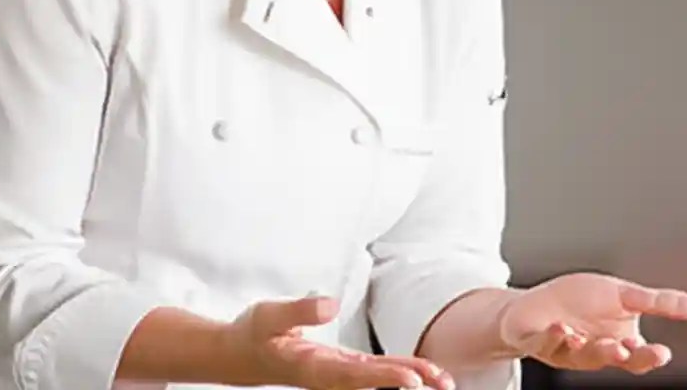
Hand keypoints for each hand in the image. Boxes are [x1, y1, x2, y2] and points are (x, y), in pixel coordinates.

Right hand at [226, 295, 453, 389]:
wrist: (242, 355)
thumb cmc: (254, 334)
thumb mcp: (268, 315)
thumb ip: (298, 311)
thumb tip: (330, 304)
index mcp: (309, 367)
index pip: (351, 374)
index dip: (382, 377)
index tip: (411, 379)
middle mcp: (327, 376)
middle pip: (371, 381)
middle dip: (406, 380)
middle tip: (439, 381)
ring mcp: (337, 374)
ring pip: (377, 379)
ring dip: (410, 379)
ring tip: (444, 381)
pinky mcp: (342, 367)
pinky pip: (374, 372)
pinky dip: (399, 372)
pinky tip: (423, 374)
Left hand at [498, 272, 686, 373]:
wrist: (536, 304)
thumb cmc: (580, 301)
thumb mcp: (623, 296)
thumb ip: (657, 303)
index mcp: (618, 341)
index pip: (638, 356)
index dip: (649, 356)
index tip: (663, 352)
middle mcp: (594, 349)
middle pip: (611, 358)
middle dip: (619, 355)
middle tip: (624, 349)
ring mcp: (566, 348)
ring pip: (580, 355)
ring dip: (587, 348)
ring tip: (586, 337)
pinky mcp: (539, 341)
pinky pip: (546, 343)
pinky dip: (553, 338)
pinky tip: (560, 329)